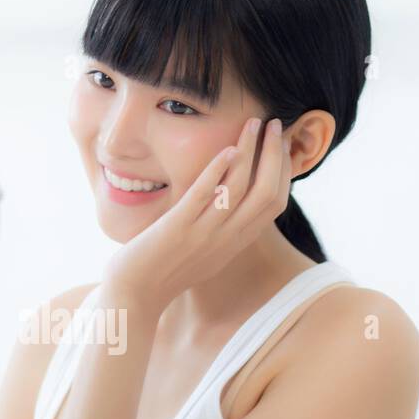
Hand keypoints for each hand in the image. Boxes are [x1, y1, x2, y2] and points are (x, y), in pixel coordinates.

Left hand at [103, 116, 292, 315]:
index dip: (283, 171)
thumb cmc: (164, 270)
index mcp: (235, 244)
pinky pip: (204, 195)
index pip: (275, 205)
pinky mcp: (178, 229)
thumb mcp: (205, 251)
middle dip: (275, 155)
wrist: (134, 296)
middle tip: (275, 124)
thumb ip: (222, 229)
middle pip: (267, 194)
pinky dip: (218, 170)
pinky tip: (227, 149)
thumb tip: (231, 201)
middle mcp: (226, 240)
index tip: (281, 144)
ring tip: (253, 123)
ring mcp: (203, 234)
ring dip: (250, 151)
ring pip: (240, 188)